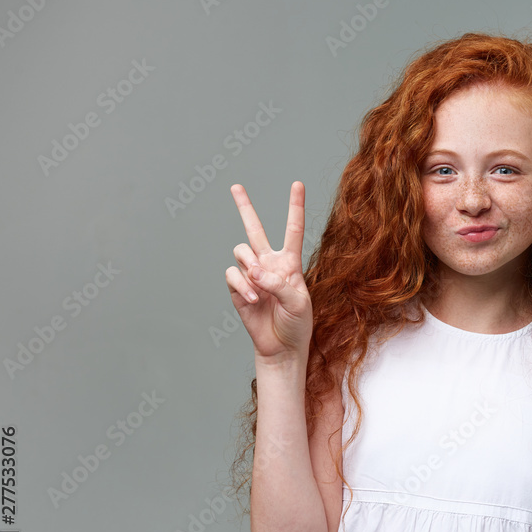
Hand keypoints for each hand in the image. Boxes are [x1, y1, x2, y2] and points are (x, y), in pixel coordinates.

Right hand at [225, 182, 313, 361]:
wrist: (281, 346)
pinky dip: (242, 285)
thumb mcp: (298, 302)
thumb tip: (254, 271)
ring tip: (260, 290)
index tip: (297, 184)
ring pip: (241, 252)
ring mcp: (251, 275)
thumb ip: (279, 283)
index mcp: (290, 263)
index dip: (295, 207)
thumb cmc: (296, 323)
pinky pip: (232, 274)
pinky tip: (253, 299)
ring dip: (249, 268)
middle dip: (245, 207)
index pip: (293, 230)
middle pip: (254, 229)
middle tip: (236, 186)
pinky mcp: (237, 288)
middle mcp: (269, 264)